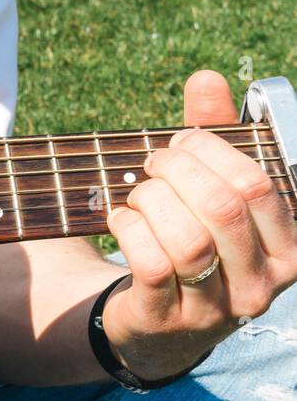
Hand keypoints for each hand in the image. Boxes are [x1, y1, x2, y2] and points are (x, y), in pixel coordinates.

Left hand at [104, 70, 296, 380]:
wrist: (158, 322)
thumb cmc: (192, 238)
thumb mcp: (209, 187)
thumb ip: (213, 134)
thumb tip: (207, 78)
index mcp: (289, 245)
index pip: (258, 184)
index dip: (211, 151)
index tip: (181, 141)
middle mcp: (264, 283)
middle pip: (222, 208)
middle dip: (176, 171)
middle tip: (151, 164)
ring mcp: (218, 308)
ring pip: (188, 239)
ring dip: (150, 201)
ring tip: (136, 194)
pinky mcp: (169, 319)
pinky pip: (152, 265)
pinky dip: (129, 229)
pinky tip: (120, 218)